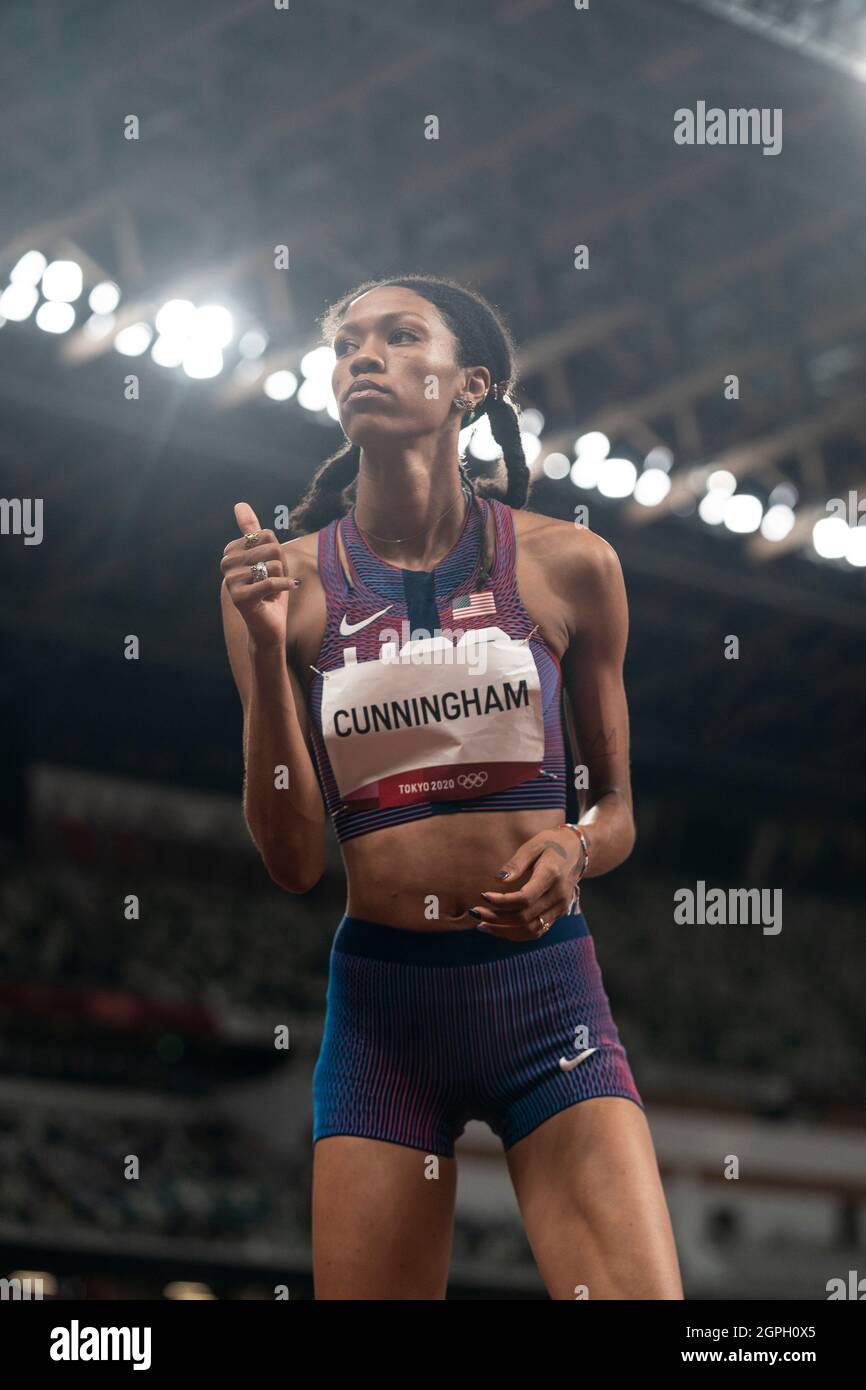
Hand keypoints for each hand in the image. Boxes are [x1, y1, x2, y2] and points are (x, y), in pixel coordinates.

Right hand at [220, 503, 298, 648]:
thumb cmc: (269, 592)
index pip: (267, 535)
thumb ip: (253, 533)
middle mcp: (225, 564)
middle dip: (282, 566)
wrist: (268, 627)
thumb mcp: (265, 559)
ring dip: (282, 579)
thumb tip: (240, 504)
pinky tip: (287, 592)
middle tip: (274, 582)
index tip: (271, 570)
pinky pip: (271, 582)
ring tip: (273, 592)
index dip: (278, 553)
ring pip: (272, 565)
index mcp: (230, 551)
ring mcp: (230, 581)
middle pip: (271, 548)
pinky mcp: (239, 598)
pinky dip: (285, 587)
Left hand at [466, 828, 585, 941]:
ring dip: (504, 931)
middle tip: (475, 912)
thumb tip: (498, 879)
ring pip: (530, 930)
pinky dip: (516, 934)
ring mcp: (560, 907)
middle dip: (497, 918)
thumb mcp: (533, 845)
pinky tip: (498, 928)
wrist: (578, 851)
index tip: (483, 895)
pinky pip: (537, 931)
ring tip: (482, 925)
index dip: (502, 901)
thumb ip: (516, 863)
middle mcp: (558, 896)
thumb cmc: (552, 844)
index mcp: (552, 875)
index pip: (525, 898)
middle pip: (525, 917)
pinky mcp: (558, 914)